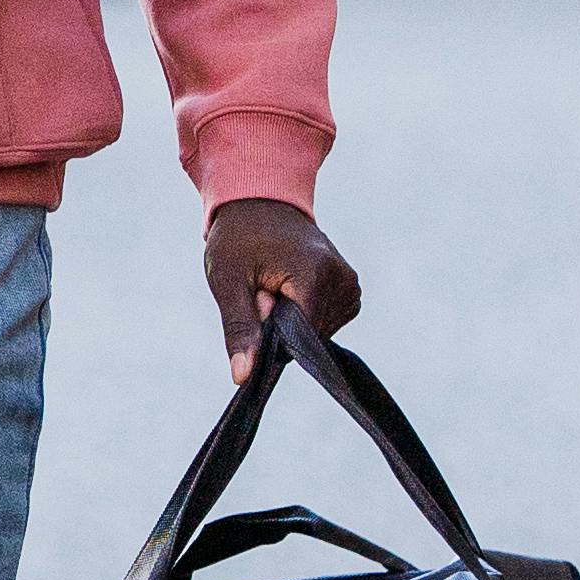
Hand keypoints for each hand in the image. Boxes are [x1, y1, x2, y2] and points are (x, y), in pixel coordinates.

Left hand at [203, 198, 360, 385]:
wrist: (259, 201)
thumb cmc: (238, 239)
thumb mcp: (228, 282)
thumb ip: (239, 330)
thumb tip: (242, 377)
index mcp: (315, 274)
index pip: (300, 338)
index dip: (272, 331)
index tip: (257, 299)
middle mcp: (342, 279)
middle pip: (309, 336)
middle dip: (281, 324)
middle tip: (261, 288)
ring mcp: (351, 283)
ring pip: (317, 332)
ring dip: (292, 320)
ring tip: (275, 283)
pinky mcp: (351, 288)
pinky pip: (326, 321)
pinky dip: (304, 314)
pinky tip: (290, 287)